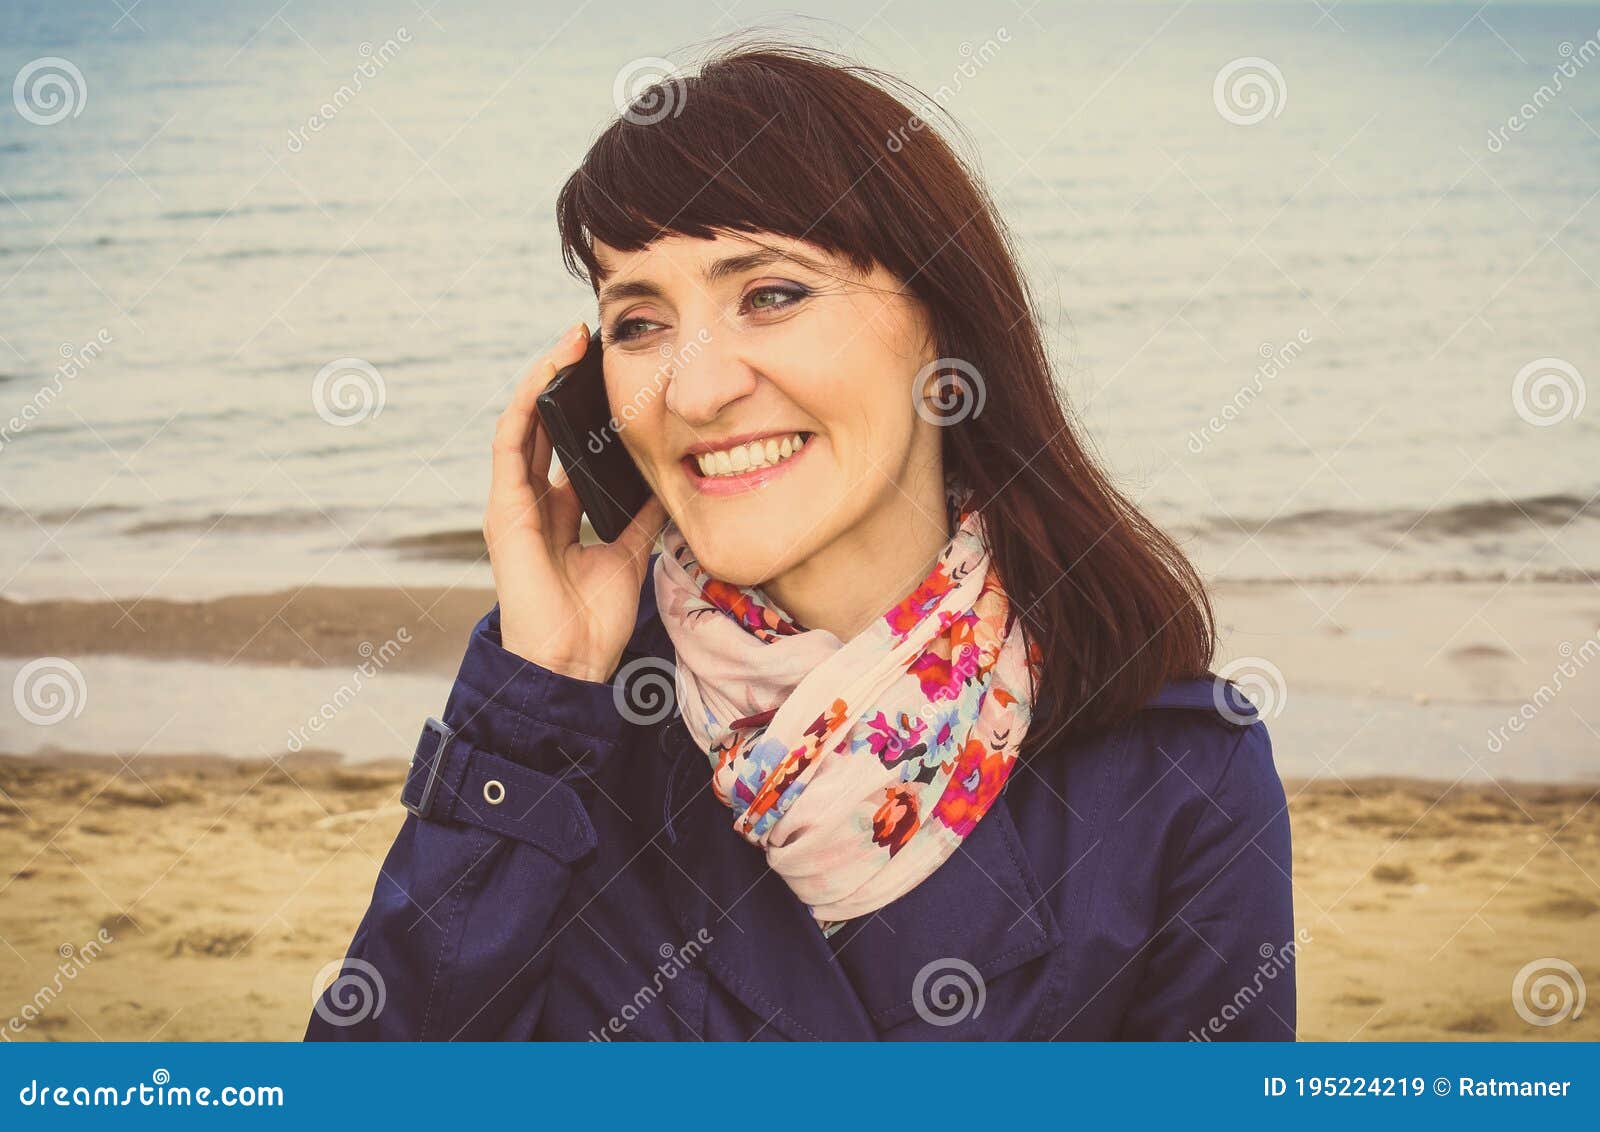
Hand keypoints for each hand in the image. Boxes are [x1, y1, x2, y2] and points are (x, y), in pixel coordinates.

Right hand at [484, 322, 667, 682]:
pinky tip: (546, 376)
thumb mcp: (629, 550)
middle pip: (542, 424)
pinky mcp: (503, 509)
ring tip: (569, 341)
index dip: (582, 404)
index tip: (608, 368)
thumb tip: (669, 477)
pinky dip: (525, 406)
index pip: (564, 442)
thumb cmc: (594, 618)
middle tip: (589, 337)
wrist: (571, 660)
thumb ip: (641, 514)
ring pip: (522, 423)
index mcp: (556, 509)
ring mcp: (512, 502)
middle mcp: (530, 499)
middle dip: (561, 378)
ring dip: (542, 378)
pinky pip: (510, 445)